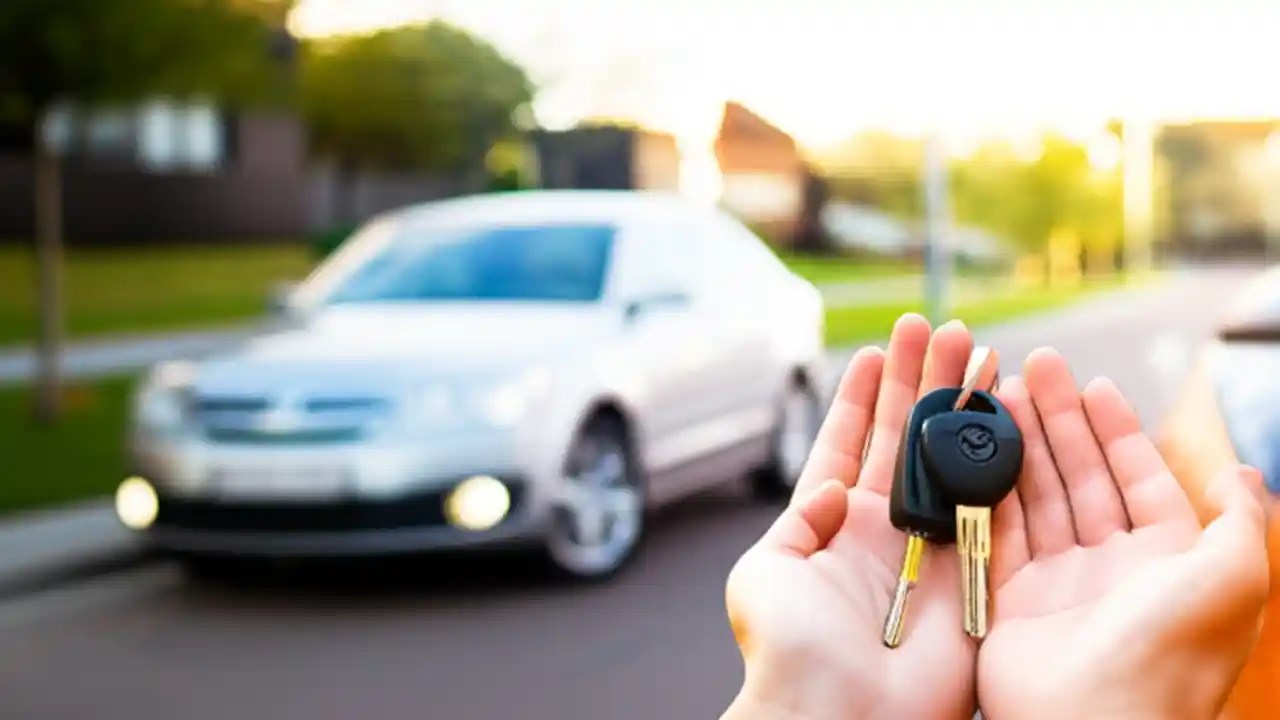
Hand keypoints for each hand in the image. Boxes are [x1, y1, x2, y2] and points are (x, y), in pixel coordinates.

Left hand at [724, 315, 977, 719]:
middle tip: (939, 329)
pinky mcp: (973, 574)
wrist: (840, 715)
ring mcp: (931, 549)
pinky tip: (1004, 413)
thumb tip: (829, 487)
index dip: (862, 398)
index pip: (848, 445)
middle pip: (907, 439)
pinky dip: (997, 458)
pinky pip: (990, 505)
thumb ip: (795, 521)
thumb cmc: (788, 651)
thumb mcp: (764, 574)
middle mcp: (884, 531)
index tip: (878, 351)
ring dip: (963, 405)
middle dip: (923, 382)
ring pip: (951, 459)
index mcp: (830, 527)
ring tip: (977, 351)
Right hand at [979, 348, 1269, 719]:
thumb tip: (1242, 470)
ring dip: (1023, 444)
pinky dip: (990, 490)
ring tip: (1004, 394)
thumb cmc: (1172, 653)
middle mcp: (1112, 568)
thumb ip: (1240, 517)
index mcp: (1166, 561)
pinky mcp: (1012, 600)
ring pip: (1039, 497)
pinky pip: (999, 533)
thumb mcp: (1235, 576)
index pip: (1139, 478)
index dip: (1117, 429)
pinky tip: (982, 450)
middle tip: (1037, 369)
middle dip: (1061, 421)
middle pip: (1083, 477)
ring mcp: (1059, 584)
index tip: (1093, 383)